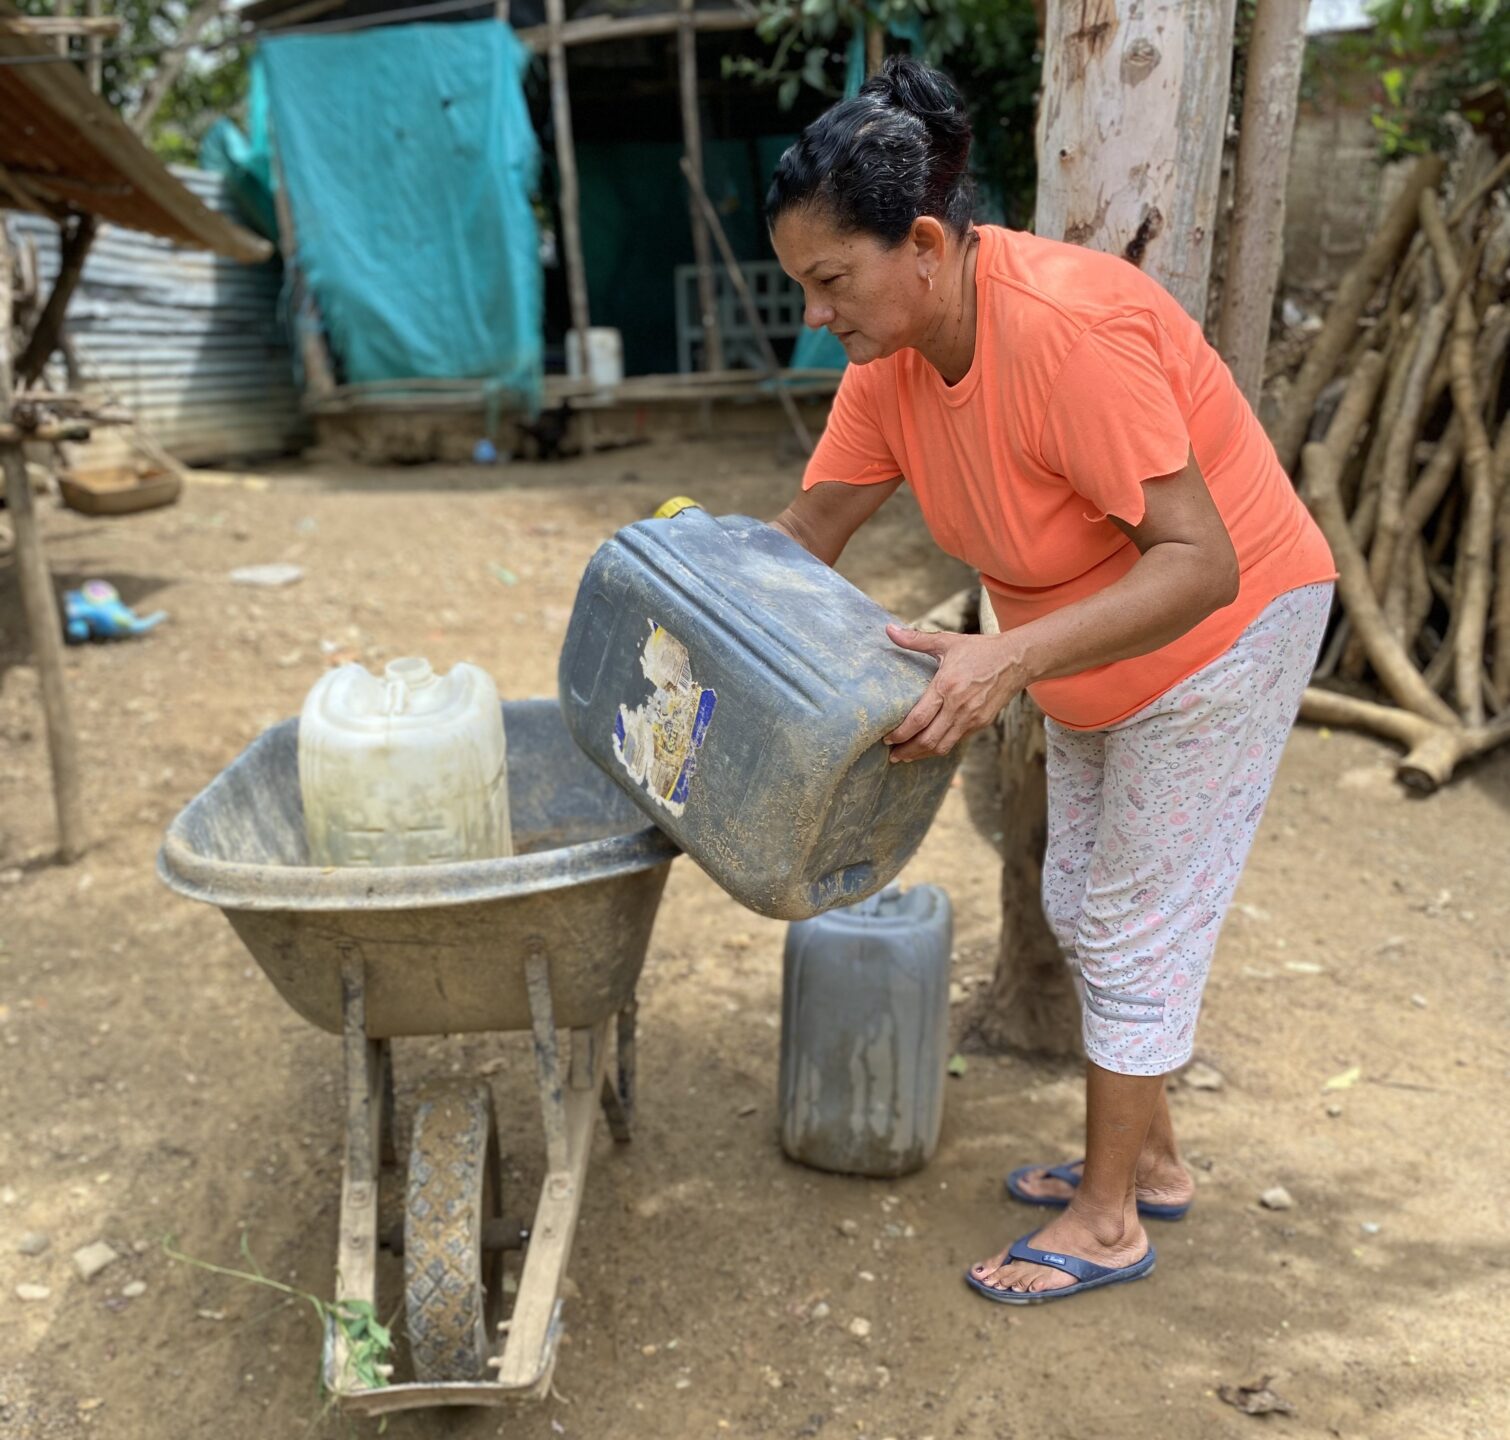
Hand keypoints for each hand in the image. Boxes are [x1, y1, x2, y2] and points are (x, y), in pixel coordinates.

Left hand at [883, 626, 1026, 762]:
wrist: (1017, 660)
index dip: (900, 733)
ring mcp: (972, 718)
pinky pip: (955, 741)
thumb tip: (889, 630)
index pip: (918, 719)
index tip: (886, 739)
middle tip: (891, 754)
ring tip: (906, 756)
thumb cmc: (980, 650)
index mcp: (947, 686)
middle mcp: (959, 706)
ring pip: (942, 746)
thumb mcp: (947, 641)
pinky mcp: (981, 724)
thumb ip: (916, 639)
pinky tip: (928, 747)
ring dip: (922, 754)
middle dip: (907, 750)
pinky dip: (939, 747)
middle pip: (928, 739)